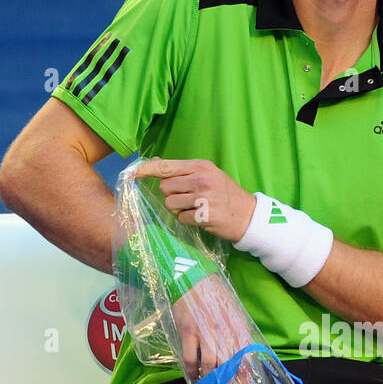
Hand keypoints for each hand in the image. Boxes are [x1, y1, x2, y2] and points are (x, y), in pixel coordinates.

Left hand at [134, 159, 255, 243]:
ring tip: (195, 208)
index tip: (133, 174)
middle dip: (171, 195)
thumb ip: (184, 171)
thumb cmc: (226, 194)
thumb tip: (154, 164)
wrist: (249, 216)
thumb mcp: (209, 175)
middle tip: (187, 198)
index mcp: (202, 166)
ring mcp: (204, 198)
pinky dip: (188, 220)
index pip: (166, 167)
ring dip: (179, 208)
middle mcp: (202, 180)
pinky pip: (181, 218)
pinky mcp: (204, 216)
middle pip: (165, 187)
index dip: (147, 170)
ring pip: (171, 204)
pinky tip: (201, 218)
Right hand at [171, 273, 254, 383]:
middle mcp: (226, 333)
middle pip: (230, 370)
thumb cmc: (216, 298)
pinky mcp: (189, 330)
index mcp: (240, 331)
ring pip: (211, 366)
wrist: (195, 278)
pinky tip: (193, 378)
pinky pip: (191, 358)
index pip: (245, 364)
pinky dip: (191, 371)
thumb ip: (238, 339)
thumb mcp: (235, 317)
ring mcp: (206, 332)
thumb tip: (241, 365)